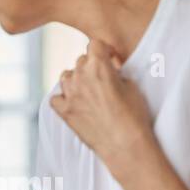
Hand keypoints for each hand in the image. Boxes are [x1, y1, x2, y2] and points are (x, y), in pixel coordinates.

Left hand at [50, 38, 154, 172]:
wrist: (126, 145)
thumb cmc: (134, 116)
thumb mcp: (131, 85)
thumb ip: (116, 73)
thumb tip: (110, 71)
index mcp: (98, 66)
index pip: (95, 44)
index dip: (104, 51)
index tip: (111, 61)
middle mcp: (80, 76)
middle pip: (81, 61)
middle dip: (91, 67)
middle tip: (104, 80)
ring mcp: (70, 94)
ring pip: (66, 76)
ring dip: (76, 80)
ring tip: (89, 92)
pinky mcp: (65, 112)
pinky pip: (56, 98)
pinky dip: (63, 98)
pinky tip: (74, 103)